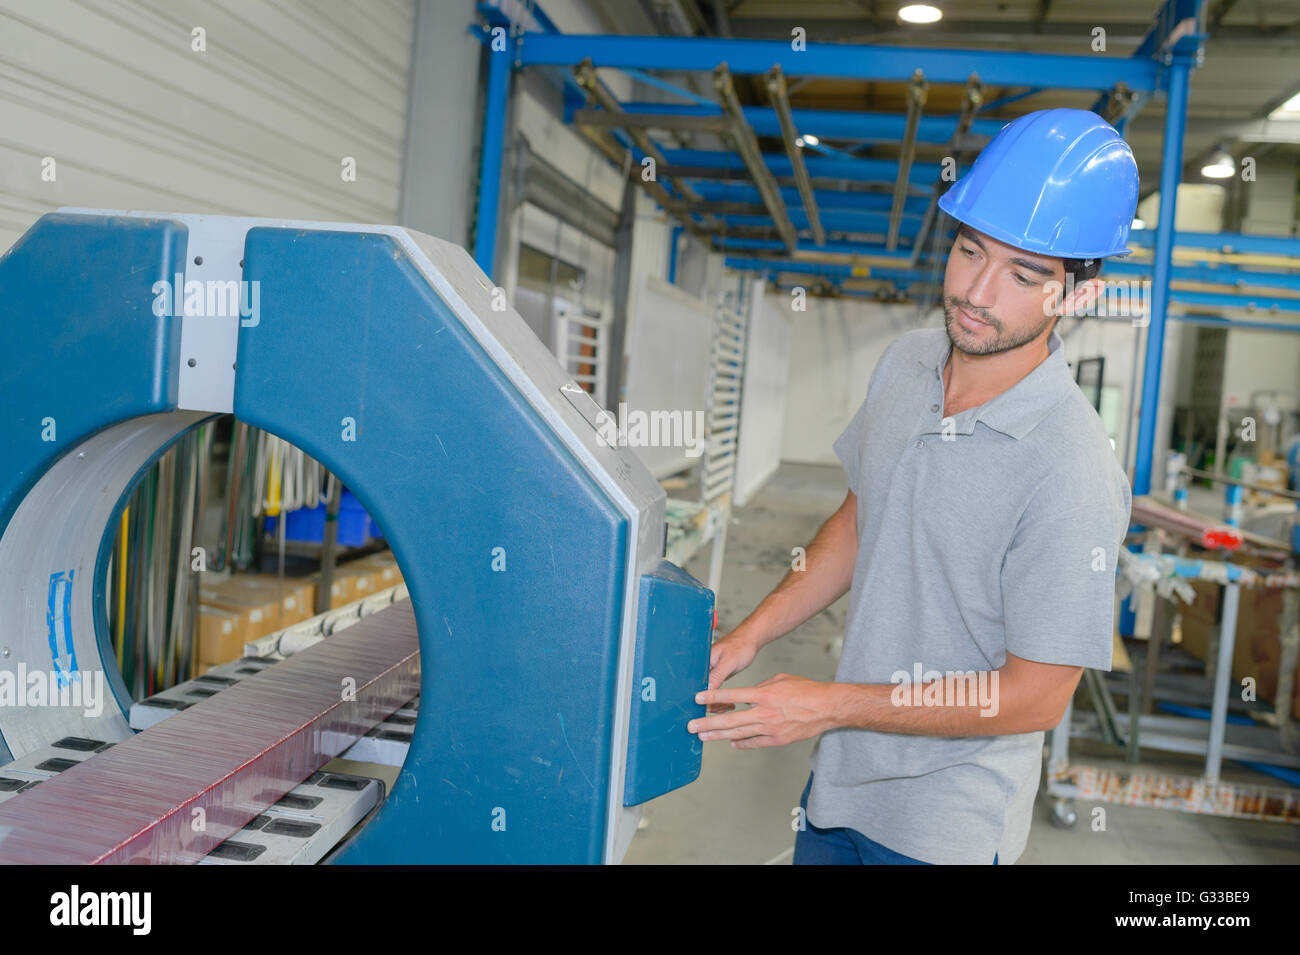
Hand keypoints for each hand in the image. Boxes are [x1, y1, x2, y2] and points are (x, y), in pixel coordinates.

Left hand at [688, 673, 842, 748]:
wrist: (827, 708)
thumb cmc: (806, 690)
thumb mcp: (780, 679)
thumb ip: (761, 686)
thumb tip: (747, 695)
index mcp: (764, 694)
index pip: (732, 695)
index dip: (713, 697)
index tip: (697, 699)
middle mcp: (764, 713)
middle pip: (730, 719)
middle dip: (708, 723)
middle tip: (691, 726)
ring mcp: (771, 728)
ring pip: (739, 734)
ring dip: (718, 735)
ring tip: (703, 736)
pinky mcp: (777, 739)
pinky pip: (755, 742)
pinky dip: (742, 743)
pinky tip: (730, 742)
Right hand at [705, 629, 760, 711]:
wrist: (750, 639)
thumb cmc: (740, 645)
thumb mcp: (729, 662)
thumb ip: (717, 675)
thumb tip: (707, 691)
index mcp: (702, 662)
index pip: (695, 684)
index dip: (700, 697)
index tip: (708, 706)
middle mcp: (704, 668)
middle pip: (699, 691)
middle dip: (708, 702)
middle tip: (722, 707)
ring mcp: (710, 672)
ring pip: (707, 693)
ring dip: (715, 702)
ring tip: (727, 706)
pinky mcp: (717, 676)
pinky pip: (714, 690)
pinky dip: (720, 698)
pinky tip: (728, 703)